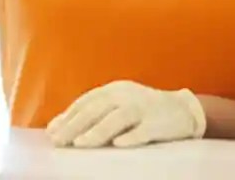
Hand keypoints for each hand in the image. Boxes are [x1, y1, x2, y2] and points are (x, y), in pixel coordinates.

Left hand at [46, 80, 205, 148]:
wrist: (183, 110)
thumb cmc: (143, 110)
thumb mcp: (117, 105)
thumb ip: (93, 112)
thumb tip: (59, 126)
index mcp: (113, 90)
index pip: (86, 102)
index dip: (67, 116)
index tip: (51, 131)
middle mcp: (126, 95)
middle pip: (96, 110)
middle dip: (75, 125)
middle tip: (58, 140)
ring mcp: (143, 108)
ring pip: (117, 119)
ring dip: (97, 131)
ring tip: (79, 143)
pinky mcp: (158, 123)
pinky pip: (143, 130)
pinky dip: (131, 137)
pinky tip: (118, 145)